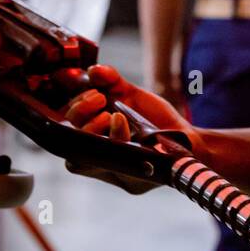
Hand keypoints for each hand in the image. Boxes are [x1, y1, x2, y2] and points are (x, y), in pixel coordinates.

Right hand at [59, 63, 198, 194]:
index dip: (66, 107)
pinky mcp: (131, 180)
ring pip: (78, 157)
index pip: (63, 127)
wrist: (186, 138)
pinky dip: (113, 135)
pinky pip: (111, 160)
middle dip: (78, 111)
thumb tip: (93, 70)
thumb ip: (111, 81)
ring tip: (109, 113)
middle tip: (98, 99)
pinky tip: (120, 121)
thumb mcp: (131, 95)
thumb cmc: (155, 119)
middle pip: (68, 138)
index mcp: (93, 135)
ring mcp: (113, 169)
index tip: (82, 88)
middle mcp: (98, 155)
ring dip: (89, 127)